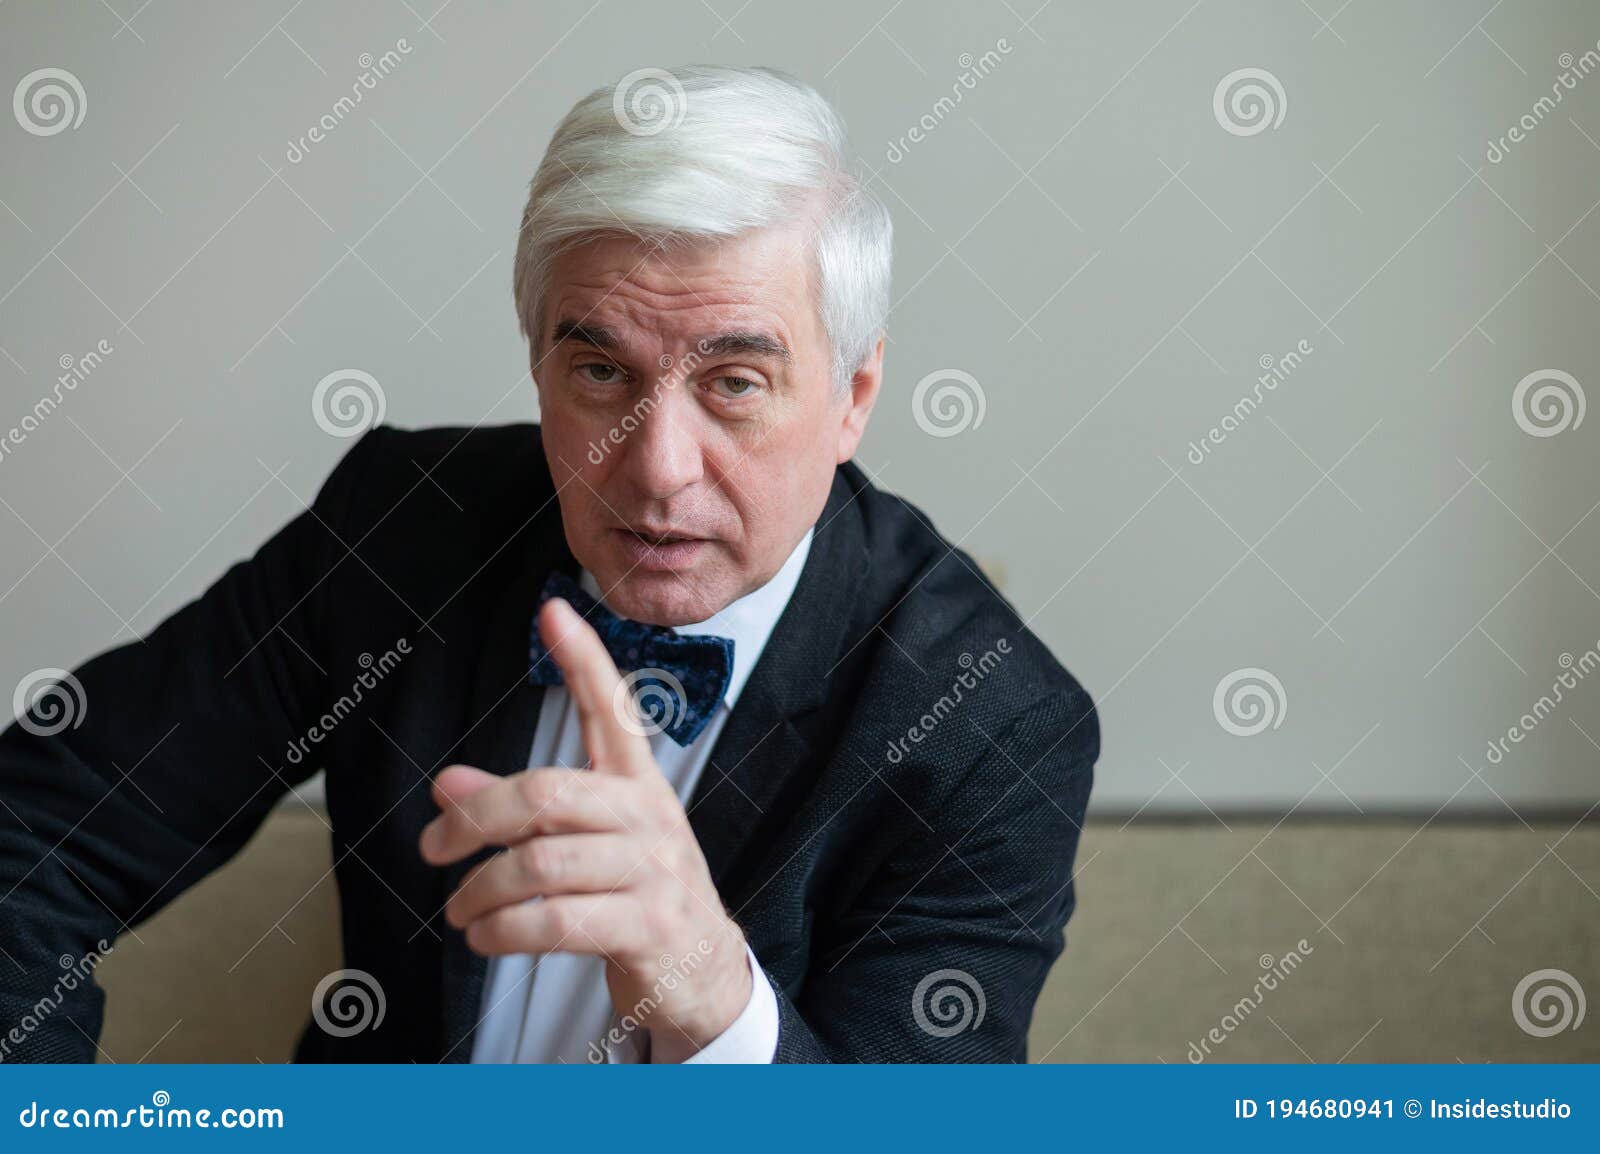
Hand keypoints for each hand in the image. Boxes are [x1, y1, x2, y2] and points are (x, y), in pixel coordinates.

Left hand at [418, 596, 751, 1061]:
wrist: (702, 971)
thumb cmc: (636, 895)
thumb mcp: (585, 843)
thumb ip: (520, 812)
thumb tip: (446, 784)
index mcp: (635, 784)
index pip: (611, 709)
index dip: (583, 659)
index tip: (553, 611)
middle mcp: (648, 817)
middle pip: (546, 794)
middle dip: (474, 819)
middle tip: (433, 846)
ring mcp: (652, 872)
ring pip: (542, 863)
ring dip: (481, 890)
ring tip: (459, 909)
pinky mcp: (647, 927)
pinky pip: (556, 921)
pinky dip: (505, 931)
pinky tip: (487, 936)